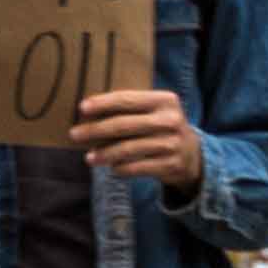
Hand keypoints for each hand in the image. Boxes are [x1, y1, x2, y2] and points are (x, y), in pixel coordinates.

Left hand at [71, 85, 200, 189]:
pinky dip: (120, 168)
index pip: (128, 100)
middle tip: (74, 134)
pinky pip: (137, 168)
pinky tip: (111, 167)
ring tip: (89, 158)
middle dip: (96, 130)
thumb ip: (131, 108)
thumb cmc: (162, 128)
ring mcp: (171, 144)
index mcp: (165, 100)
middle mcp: (170, 120)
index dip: (103, 103)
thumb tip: (89, 113)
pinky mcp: (170, 165)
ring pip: (128, 149)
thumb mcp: (155, 111)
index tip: (81, 108)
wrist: (193, 155)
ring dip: (104, 154)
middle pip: (124, 125)